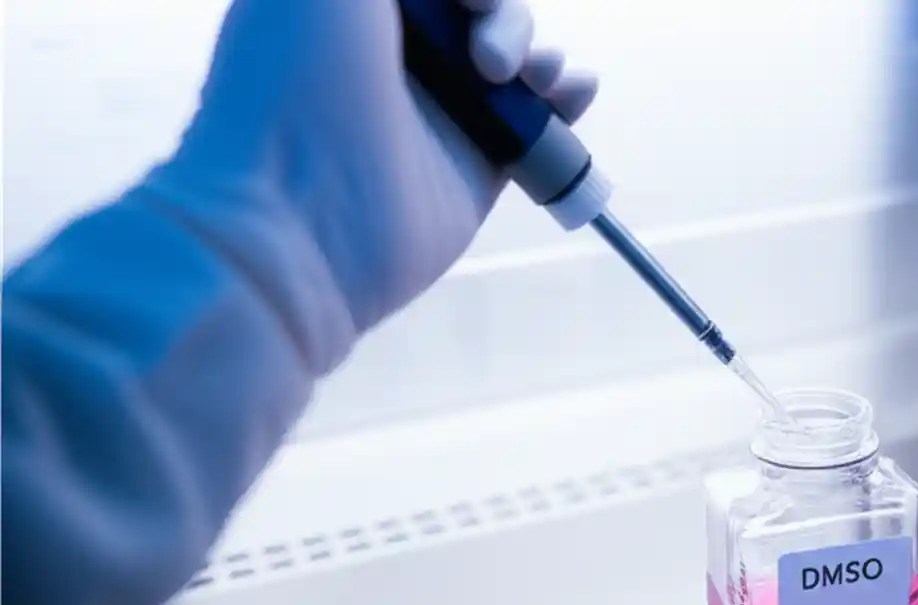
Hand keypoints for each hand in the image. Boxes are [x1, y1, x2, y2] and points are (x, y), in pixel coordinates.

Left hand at [144, 0, 596, 335]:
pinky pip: (537, 123)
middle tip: (488, 56)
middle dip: (504, 13)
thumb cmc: (292, 82)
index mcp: (355, 11)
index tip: (466, 1)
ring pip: (517, 60)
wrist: (297, 218)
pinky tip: (573, 94)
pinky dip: (568, 99)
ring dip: (540, 51)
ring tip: (534, 78)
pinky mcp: (477, 168)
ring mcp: (441, 113)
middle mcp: (397, 57)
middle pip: (480, 11)